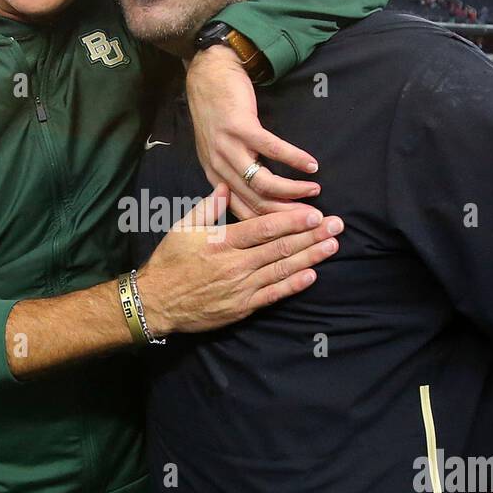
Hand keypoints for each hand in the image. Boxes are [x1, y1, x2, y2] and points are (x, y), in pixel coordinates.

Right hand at [137, 183, 339, 335]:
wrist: (156, 301)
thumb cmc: (169, 262)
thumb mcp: (183, 228)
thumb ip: (208, 207)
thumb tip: (227, 186)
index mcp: (223, 242)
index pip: (265, 228)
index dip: (293, 220)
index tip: (315, 214)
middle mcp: (236, 264)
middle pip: (281, 248)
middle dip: (312, 235)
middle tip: (337, 226)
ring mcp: (241, 287)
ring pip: (282, 270)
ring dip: (310, 257)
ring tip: (332, 246)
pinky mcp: (243, 306)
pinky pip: (273, 295)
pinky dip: (293, 285)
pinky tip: (312, 276)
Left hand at [186, 47, 319, 219]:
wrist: (208, 76)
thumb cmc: (218, 113)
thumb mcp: (218, 150)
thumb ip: (232, 175)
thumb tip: (260, 198)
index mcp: (214, 176)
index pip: (244, 210)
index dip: (270, 224)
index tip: (295, 230)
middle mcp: (218, 166)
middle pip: (256, 202)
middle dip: (286, 214)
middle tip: (312, 219)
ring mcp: (228, 147)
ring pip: (263, 182)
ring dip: (292, 190)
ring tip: (314, 190)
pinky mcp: (240, 127)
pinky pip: (272, 149)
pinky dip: (294, 158)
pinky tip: (311, 164)